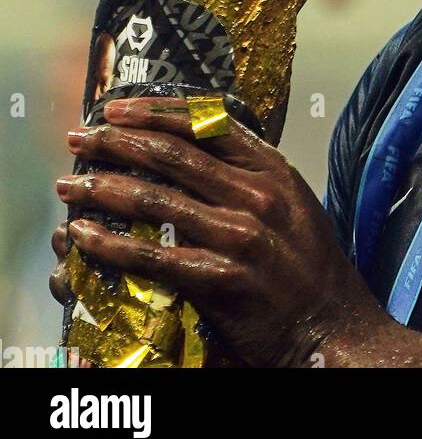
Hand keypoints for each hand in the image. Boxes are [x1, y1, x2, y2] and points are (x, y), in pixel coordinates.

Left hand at [52, 97, 388, 367]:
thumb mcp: (293, 204)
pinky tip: (84, 237)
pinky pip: (152, 257)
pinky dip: (111, 244)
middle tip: (79, 138)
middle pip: (171, 154)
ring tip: (69, 184)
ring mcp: (240, 237)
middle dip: (117, 142)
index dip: (154, 112)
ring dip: (103, 187)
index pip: (205, 123)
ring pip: (155, 200)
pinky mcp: (222, 280)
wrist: (333, 329)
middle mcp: (256, 195)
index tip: (116, 109)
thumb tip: (195, 151)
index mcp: (272, 169)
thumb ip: (249, 176)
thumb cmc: (310, 268)